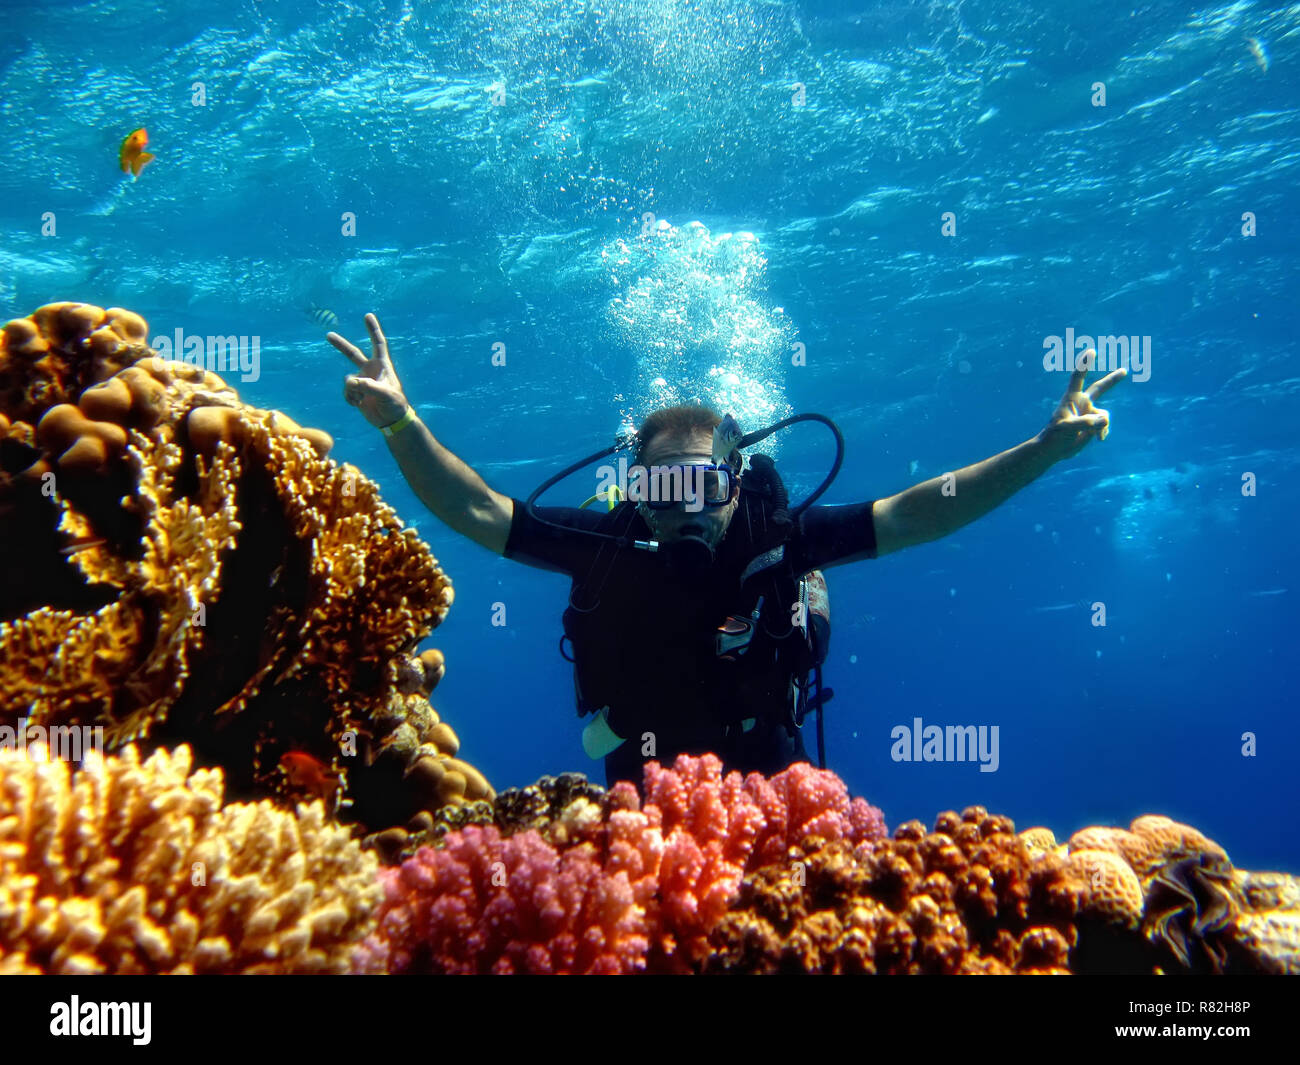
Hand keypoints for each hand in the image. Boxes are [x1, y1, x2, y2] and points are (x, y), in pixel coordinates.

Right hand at [329, 313, 409, 428]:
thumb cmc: (394, 404)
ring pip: (348, 380)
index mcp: (382, 365)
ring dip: (352, 390)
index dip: (373, 329)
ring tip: (361, 399)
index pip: (378, 343)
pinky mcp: (356, 392)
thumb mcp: (385, 394)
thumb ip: (369, 386)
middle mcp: (370, 370)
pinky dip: (350, 398)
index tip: (368, 315)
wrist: (390, 420)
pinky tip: (358, 404)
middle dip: (341, 345)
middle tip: (328, 335)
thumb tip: (352, 383)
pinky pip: (346, 391)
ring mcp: (362, 380)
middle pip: (353, 354)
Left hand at [1037, 349, 1125, 461]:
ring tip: (1089, 433)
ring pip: (1105, 416)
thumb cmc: (1055, 436)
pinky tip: (1098, 438)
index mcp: (1072, 399)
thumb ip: (1086, 423)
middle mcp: (1082, 403)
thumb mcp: (1068, 428)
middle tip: (1124, 371)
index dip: (1084, 364)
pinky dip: (1103, 432)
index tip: (1091, 351)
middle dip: (1113, 380)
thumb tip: (1105, 420)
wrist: (1054, 450)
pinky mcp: (1093, 425)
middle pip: (1100, 388)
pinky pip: (1105, 425)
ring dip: (1101, 426)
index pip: (1078, 378)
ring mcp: (1088, 414)